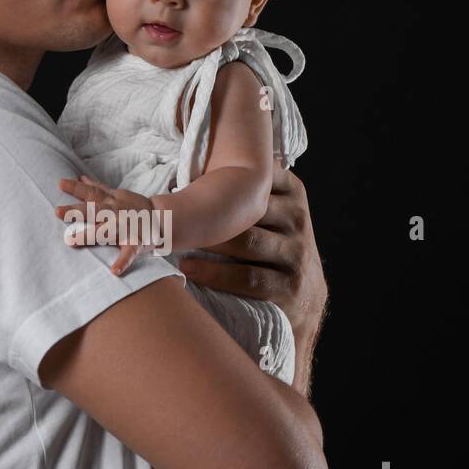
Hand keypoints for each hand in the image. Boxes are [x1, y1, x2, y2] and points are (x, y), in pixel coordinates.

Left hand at [56, 174, 158, 275]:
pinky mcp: (136, 243)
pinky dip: (123, 262)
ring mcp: (126, 228)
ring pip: (105, 231)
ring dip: (89, 235)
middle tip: (57, 211)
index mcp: (110, 202)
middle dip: (76, 211)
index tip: (60, 183)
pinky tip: (114, 271)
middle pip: (93, 210)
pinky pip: (129, 253)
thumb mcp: (117, 195)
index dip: (76, 187)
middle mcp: (116, 213)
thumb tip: (81, 177)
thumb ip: (98, 188)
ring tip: (70, 241)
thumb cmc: (135, 208)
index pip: (91, 192)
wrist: (163, 219)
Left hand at [177, 164, 328, 392]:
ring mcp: (297, 253)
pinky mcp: (291, 287)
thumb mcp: (268, 214)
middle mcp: (297, 219)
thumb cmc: (270, 250)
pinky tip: (188, 268)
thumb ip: (243, 190)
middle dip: (205, 211)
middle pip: (246, 208)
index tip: (182, 181)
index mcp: (291, 193)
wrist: (304, 303)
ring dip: (206, 241)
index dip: (217, 175)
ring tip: (171, 241)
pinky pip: (248, 277)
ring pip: (246, 241)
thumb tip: (188, 164)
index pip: (256, 173)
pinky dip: (215, 273)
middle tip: (165, 213)